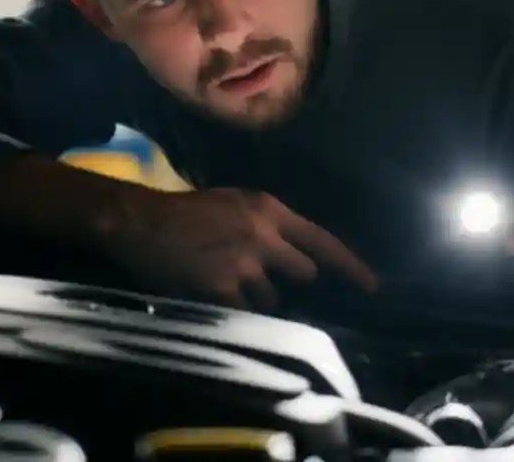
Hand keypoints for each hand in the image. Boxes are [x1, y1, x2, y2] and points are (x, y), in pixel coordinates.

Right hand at [104, 187, 378, 309]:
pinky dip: (233, 306)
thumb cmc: (186, 212)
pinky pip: (245, 309)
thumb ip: (268, 223)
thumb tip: (296, 252)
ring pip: (273, 296)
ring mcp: (245, 263)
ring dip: (256, 295)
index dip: (350, 266)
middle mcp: (264, 235)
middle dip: (287, 279)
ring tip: (224, 279)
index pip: (322, 240)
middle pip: (304, 273)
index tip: (372, 287)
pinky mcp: (223, 288)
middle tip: (258, 275)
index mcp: (268, 209)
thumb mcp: (235, 203)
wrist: (141, 222)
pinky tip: (211, 291)